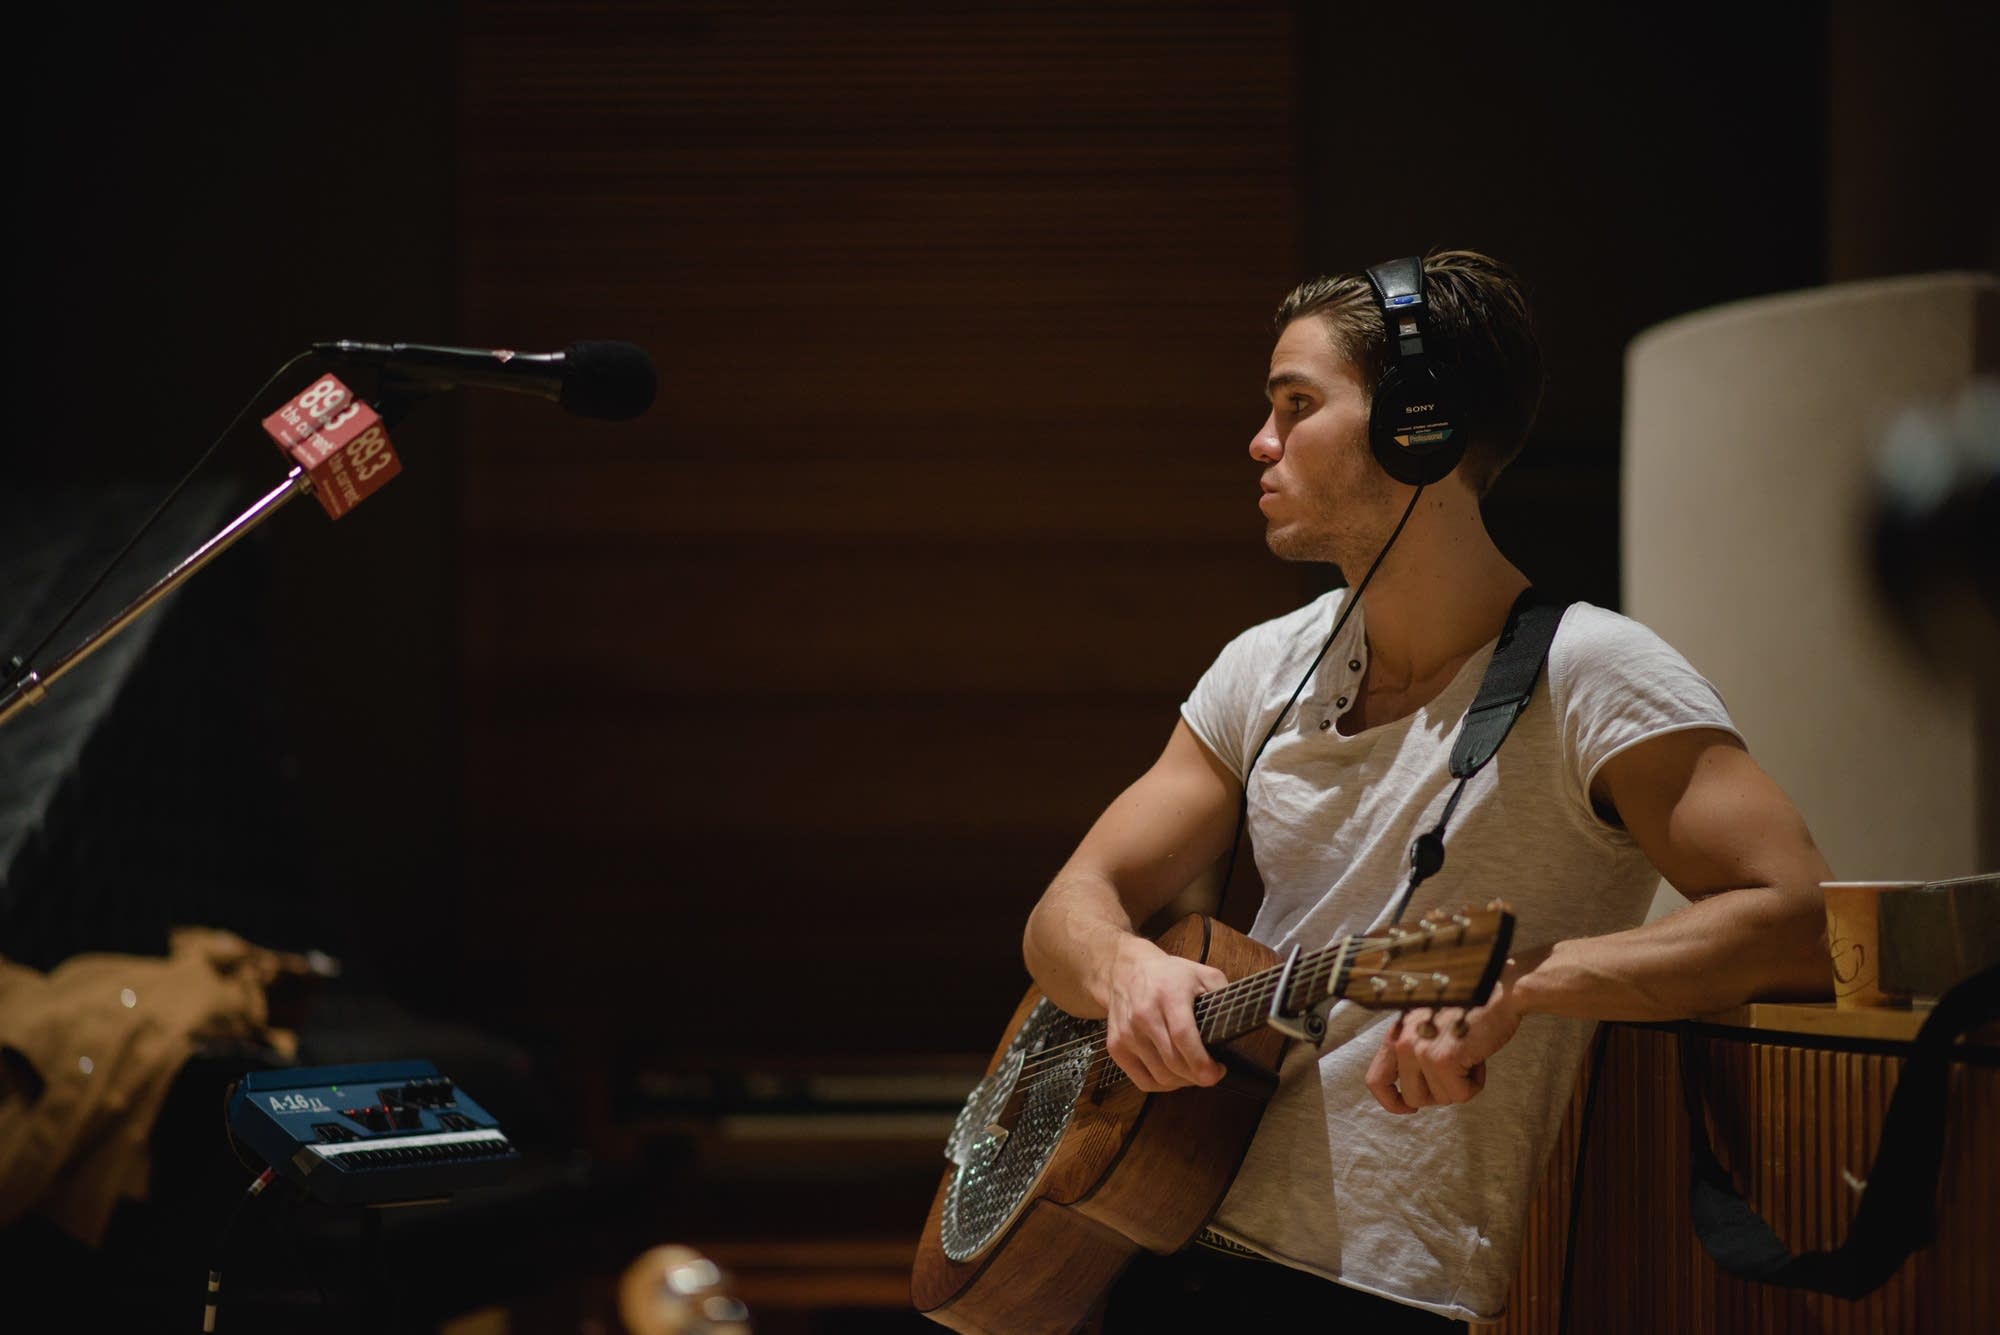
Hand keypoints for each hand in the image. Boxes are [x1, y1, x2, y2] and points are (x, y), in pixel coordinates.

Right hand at [1103, 936, 1228, 1091]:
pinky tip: (1172, 1073)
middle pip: (1173, 1062)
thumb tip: (1238, 1021)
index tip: (1218, 1071)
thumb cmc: (1168, 975)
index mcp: (1168, 995)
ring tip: (1192, 1070)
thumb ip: (1223, 995)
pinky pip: (1143, 1081)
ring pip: (1160, 1076)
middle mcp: (1144, 1015)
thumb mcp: (1202, 973)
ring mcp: (1127, 1033)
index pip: (1183, 1037)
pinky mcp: (1116, 1046)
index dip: (1203, 1063)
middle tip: (1210, 1071)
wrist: (1125, 971)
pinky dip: (1162, 1084)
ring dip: (1182, 1081)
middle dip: (1198, 1075)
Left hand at [1364, 968, 1522, 1113]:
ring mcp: (1421, 1051)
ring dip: (1461, 1085)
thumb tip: (1414, 1091)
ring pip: (1439, 1098)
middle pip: (1413, 1097)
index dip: (1392, 1102)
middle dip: (1439, 1092)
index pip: (1376, 1080)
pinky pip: (1460, 1095)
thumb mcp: (1429, 1025)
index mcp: (1397, 1033)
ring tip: (1469, 1056)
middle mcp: (1403, 1042)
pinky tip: (1479, 1059)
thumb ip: (1414, 1050)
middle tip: (1457, 1071)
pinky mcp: (1443, 1059)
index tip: (1408, 1109)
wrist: (1498, 992)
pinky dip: (1475, 1084)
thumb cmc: (1470, 1008)